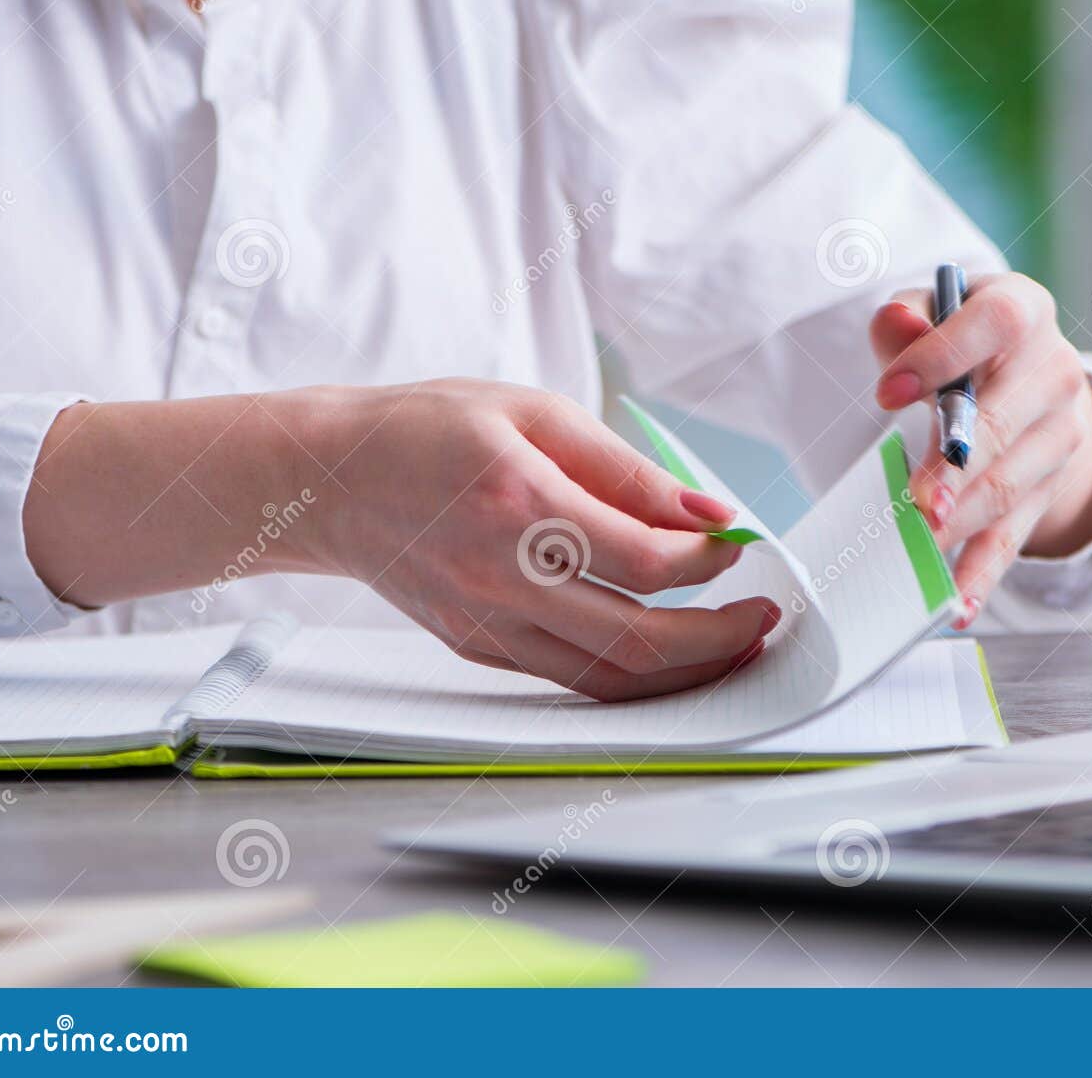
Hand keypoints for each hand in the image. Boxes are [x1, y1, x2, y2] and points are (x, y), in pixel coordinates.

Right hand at [296, 380, 778, 699]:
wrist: (328, 479)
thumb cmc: (428, 430)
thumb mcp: (533, 412)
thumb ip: (625, 468)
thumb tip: (707, 510)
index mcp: (520, 505)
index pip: (647, 560)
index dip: (710, 559)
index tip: (736, 542)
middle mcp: (502, 578)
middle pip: (640, 641)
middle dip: (720, 638)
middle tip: (763, 618)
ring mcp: (486, 624)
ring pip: (608, 679)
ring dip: (685, 672)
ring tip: (732, 647)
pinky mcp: (475, 646)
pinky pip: (569, 678)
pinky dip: (628, 675)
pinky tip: (664, 652)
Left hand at [870, 272, 1091, 624]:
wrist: (1020, 374)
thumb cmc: (956, 338)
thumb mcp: (930, 313)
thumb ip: (905, 318)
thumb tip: (900, 324)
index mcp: (1023, 310)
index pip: (996, 323)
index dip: (941, 356)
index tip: (885, 392)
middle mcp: (1054, 372)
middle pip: (1006, 422)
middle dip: (959, 465)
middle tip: (918, 497)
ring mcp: (1058, 437)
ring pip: (1009, 486)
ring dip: (965, 519)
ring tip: (923, 540)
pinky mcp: (1046, 491)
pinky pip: (1013, 538)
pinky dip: (983, 574)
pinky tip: (956, 603)